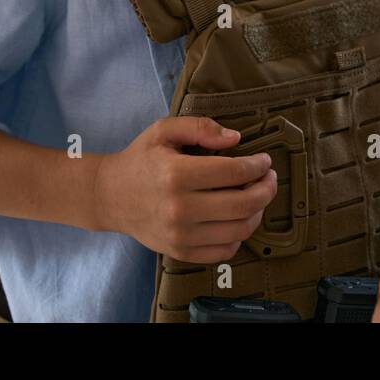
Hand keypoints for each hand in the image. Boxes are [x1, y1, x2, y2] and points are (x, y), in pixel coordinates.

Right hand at [95, 116, 276, 261]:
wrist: (110, 195)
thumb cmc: (141, 159)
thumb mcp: (164, 131)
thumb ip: (200, 127)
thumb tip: (236, 138)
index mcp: (177, 174)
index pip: (234, 171)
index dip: (258, 165)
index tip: (265, 161)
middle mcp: (179, 208)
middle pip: (244, 204)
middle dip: (267, 189)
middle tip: (270, 178)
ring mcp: (180, 235)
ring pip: (239, 230)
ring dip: (258, 212)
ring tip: (257, 197)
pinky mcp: (180, 251)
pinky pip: (224, 251)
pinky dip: (240, 236)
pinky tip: (238, 218)